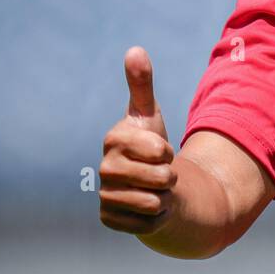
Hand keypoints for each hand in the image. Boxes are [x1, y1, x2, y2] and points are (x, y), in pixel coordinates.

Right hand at [98, 46, 178, 234]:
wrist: (149, 184)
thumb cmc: (150, 146)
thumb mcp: (150, 114)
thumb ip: (142, 84)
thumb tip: (135, 49)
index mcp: (114, 139)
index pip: (160, 150)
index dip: (168, 152)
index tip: (159, 150)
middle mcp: (104, 168)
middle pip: (161, 179)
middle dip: (170, 177)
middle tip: (160, 172)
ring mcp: (105, 195)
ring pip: (153, 203)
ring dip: (163, 198)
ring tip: (154, 189)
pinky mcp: (109, 219)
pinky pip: (147, 224)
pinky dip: (156, 218)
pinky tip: (148, 208)